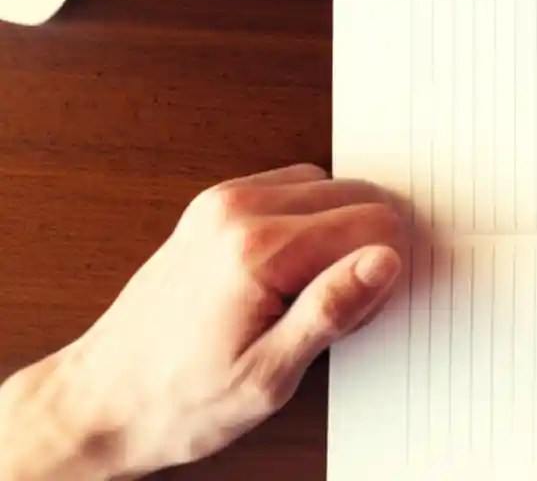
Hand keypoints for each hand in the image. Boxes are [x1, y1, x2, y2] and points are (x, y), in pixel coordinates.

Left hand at [0, 164, 407, 479]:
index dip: (382, 274)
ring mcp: (222, 203)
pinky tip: (292, 272)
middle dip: (366, 249)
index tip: (358, 313)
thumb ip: (331, 310)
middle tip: (336, 309)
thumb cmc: (176, 401)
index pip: (374, 224)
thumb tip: (383, 262)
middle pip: (357, 196)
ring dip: (338, 233)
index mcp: (257, 250)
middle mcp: (238, 211)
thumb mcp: (268, 376)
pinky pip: (293, 189)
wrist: (100, 402)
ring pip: (329, 187)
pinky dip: (309, 222)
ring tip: (309, 294)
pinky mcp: (214, 207)